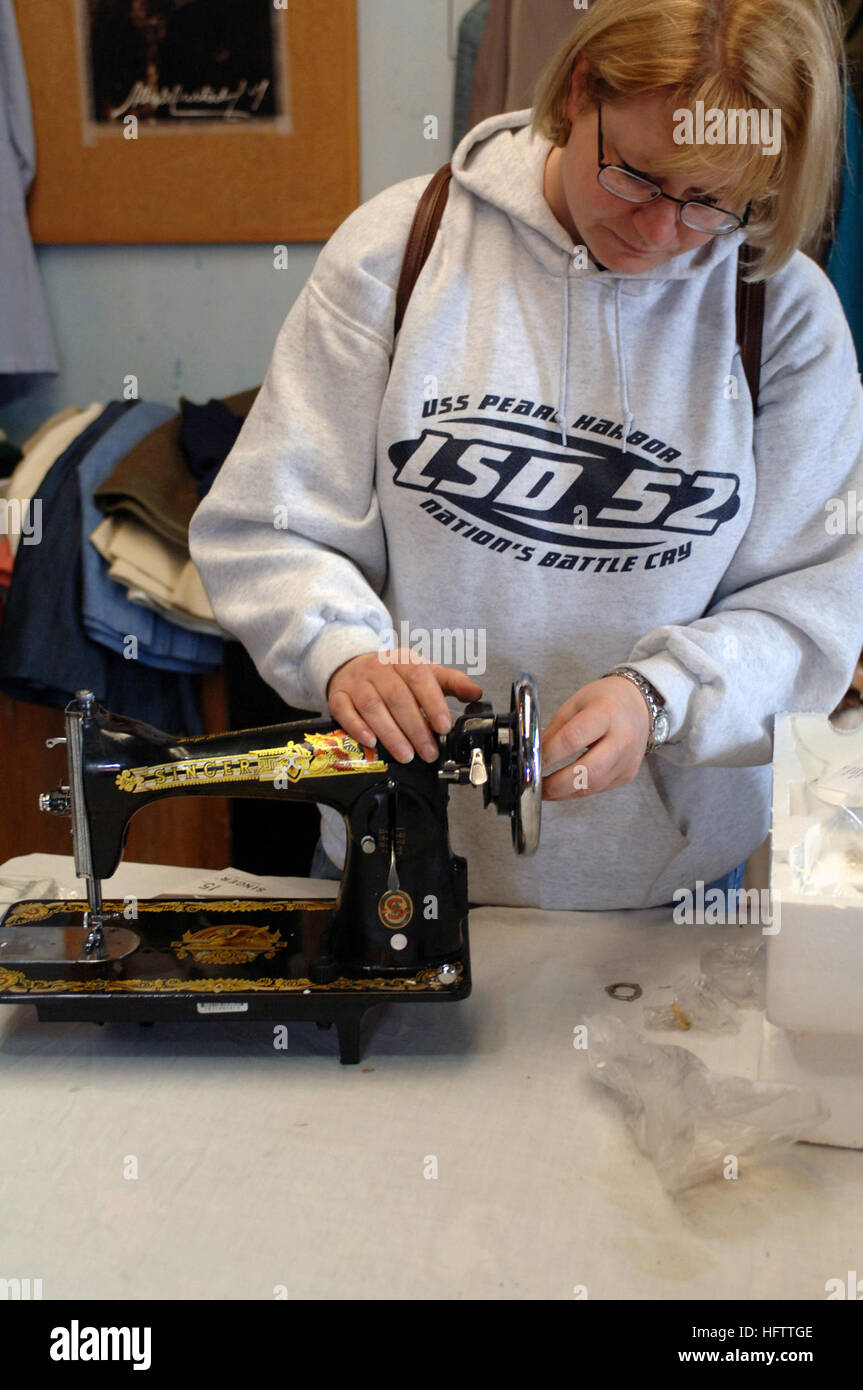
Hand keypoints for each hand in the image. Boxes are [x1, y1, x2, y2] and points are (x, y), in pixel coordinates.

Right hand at [327, 649, 482, 762]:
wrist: (354, 666)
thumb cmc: (394, 675)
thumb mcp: (425, 672)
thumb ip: (452, 683)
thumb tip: (476, 693)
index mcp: (403, 660)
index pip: (419, 677)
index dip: (432, 702)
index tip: (443, 726)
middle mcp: (378, 668)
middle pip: (397, 697)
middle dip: (415, 728)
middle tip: (428, 751)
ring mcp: (357, 682)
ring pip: (372, 707)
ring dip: (391, 734)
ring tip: (406, 755)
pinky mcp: (338, 696)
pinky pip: (344, 711)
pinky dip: (357, 728)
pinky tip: (371, 743)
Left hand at [541, 675, 650, 800]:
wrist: (639, 706)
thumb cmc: (605, 701)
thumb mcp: (575, 704)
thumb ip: (554, 729)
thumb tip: (532, 753)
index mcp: (606, 713)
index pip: (573, 739)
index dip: (549, 754)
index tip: (530, 761)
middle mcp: (622, 739)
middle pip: (587, 772)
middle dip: (556, 784)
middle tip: (535, 785)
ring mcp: (627, 760)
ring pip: (592, 786)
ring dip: (564, 792)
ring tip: (545, 789)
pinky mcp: (627, 774)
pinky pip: (599, 788)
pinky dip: (578, 789)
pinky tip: (564, 786)